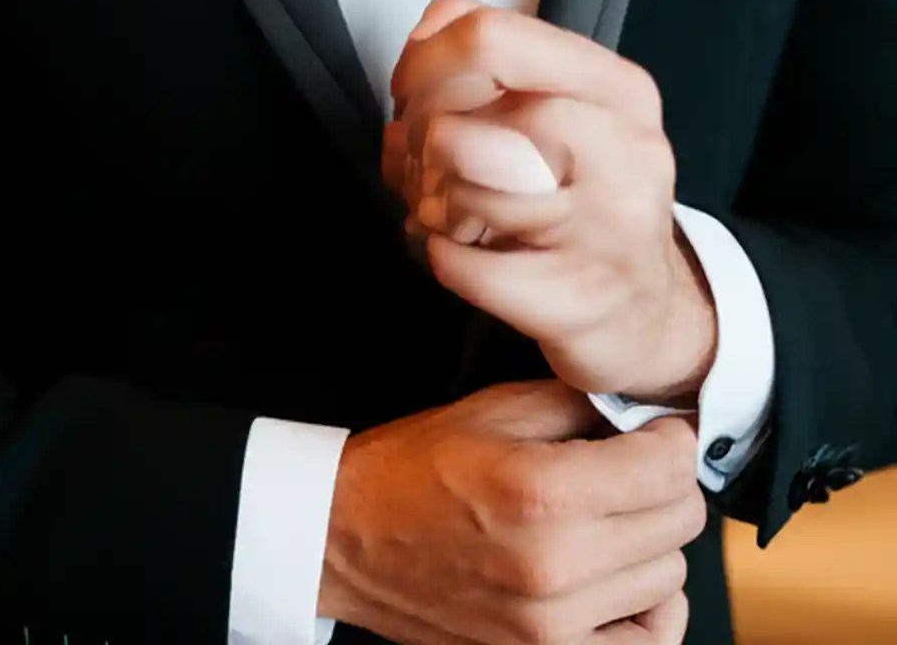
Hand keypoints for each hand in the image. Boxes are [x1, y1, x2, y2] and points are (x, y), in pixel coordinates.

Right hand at [318, 380, 703, 643]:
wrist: (344, 538)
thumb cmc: (409, 472)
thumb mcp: (492, 410)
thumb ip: (580, 403)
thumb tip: (646, 411)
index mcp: (541, 490)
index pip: (670, 465)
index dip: (667, 438)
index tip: (651, 434)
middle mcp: (555, 562)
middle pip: (680, 520)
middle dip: (662, 485)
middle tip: (626, 470)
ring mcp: (551, 621)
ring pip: (670, 576)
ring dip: (649, 542)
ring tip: (606, 521)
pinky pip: (648, 639)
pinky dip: (648, 608)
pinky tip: (621, 579)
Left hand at [385, 0, 716, 401]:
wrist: (647, 316)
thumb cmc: (588, 208)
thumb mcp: (564, 116)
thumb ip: (496, 67)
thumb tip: (421, 43)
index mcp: (618, 92)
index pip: (491, 39)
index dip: (422, 66)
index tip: (411, 95)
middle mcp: (624, 152)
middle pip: (459, 122)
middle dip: (417, 148)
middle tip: (424, 168)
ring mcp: (604, 231)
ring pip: (461, 191)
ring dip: (431, 205)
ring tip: (450, 215)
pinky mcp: (572, 301)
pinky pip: (459, 267)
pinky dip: (441, 258)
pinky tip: (464, 255)